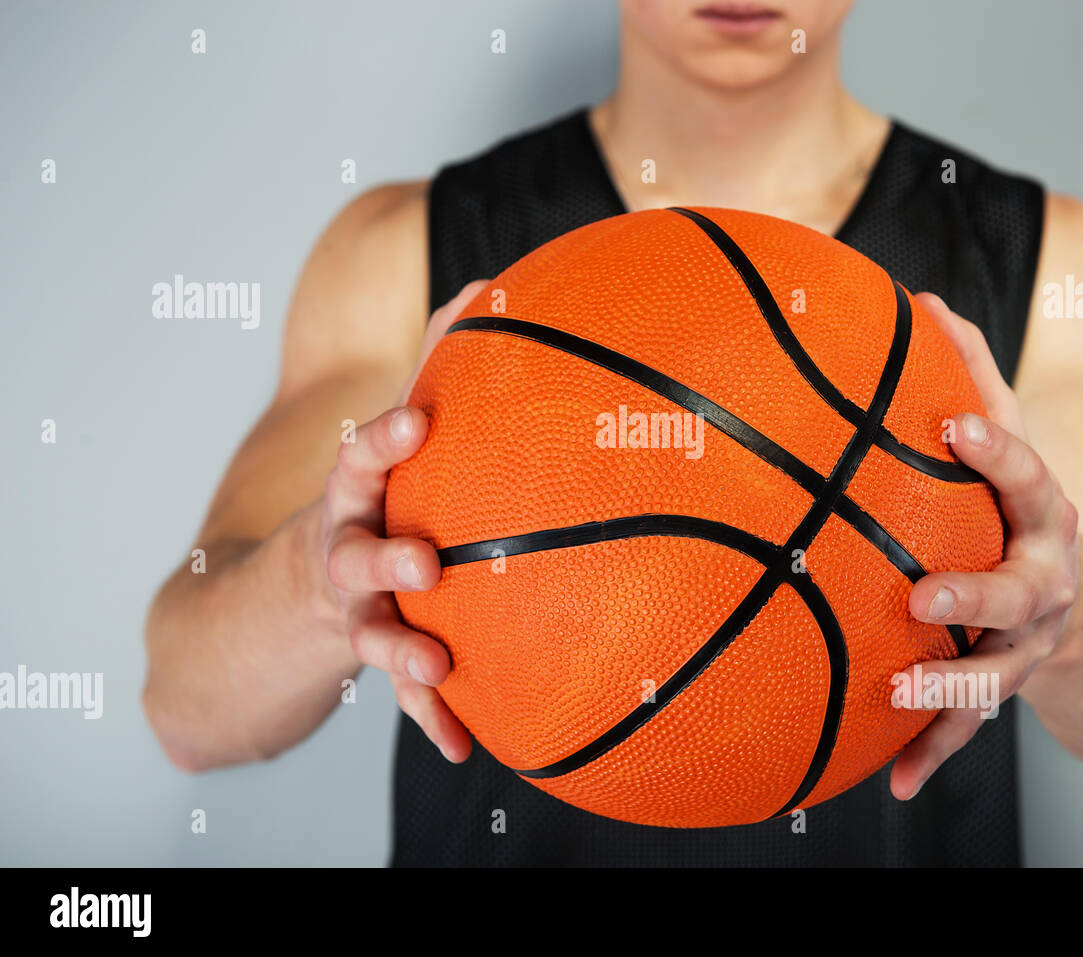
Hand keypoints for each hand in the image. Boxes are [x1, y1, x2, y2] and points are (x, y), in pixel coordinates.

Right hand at [319, 280, 487, 761]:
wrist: (288, 594)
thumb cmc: (370, 497)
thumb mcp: (389, 441)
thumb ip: (434, 363)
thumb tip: (485, 283)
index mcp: (356, 492)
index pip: (359, 457)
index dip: (382, 439)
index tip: (417, 423)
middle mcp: (343, 548)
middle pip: (352, 553)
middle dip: (383, 559)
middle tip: (424, 563)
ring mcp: (351, 609)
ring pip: (371, 631)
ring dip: (402, 651)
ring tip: (437, 666)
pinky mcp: (371, 654)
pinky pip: (403, 694)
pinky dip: (432, 717)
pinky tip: (468, 745)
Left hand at [891, 292, 1080, 799]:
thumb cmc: (1024, 515)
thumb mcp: (1009, 453)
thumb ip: (973, 377)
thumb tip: (920, 299)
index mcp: (1040, 516)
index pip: (1027, 477)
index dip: (997, 451)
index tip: (952, 426)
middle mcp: (1042, 581)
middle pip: (1019, 589)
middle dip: (978, 592)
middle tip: (925, 596)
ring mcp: (1026, 644)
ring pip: (995, 673)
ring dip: (949, 687)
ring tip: (898, 692)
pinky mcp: (1001, 686)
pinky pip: (965, 728)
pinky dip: (930, 753)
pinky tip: (892, 783)